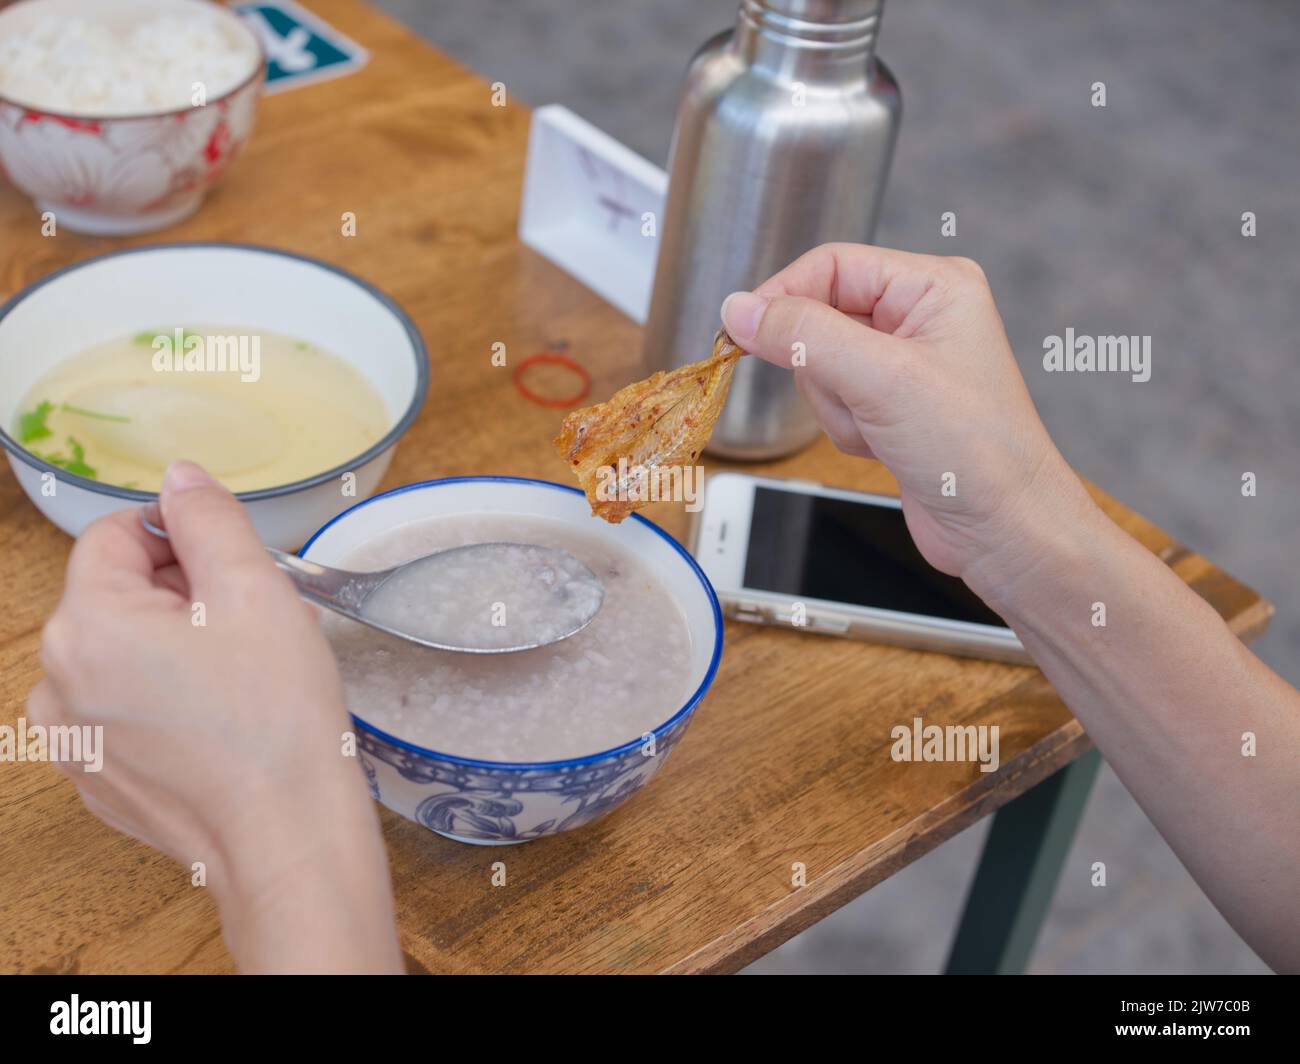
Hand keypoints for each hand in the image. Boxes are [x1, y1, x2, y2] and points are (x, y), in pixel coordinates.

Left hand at [30, 460, 401, 972]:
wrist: (286, 837)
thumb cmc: (275, 717)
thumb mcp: (254, 592)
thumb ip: (209, 519)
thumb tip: (179, 476)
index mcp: (86, 625)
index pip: (114, 537)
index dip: (179, 535)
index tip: (233, 565)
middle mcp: (56, 682)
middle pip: (112, 596)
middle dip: (180, 593)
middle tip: (251, 621)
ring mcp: (70, 739)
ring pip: (118, 654)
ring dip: (173, 646)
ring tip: (241, 673)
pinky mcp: (96, 780)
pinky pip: (120, 710)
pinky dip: (164, 698)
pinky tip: (221, 718)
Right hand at [721, 243, 1097, 597]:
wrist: (1003, 528)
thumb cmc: (972, 448)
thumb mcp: (879, 379)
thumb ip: (803, 337)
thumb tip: (738, 309)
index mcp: (933, 285)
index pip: (831, 265)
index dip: (783, 297)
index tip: (742, 334)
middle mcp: (919, 316)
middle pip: (819, 317)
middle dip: (824, 370)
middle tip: (861, 400)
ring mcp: (903, 363)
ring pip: (819, 366)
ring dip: (837, 407)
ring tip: (881, 430)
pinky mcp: (891, 405)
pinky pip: (834, 402)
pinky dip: (846, 429)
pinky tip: (884, 447)